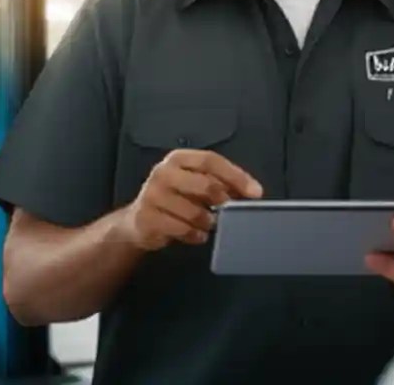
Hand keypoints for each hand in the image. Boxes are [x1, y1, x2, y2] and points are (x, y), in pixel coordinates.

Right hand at [120, 149, 262, 250]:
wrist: (138, 221)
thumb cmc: (173, 199)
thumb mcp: (193, 184)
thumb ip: (218, 183)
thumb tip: (251, 191)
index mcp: (178, 159)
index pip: (211, 160)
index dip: (235, 175)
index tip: (255, 192)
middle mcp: (163, 173)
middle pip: (205, 184)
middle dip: (223, 200)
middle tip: (229, 210)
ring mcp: (153, 196)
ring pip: (195, 212)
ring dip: (208, 222)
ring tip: (209, 224)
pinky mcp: (148, 218)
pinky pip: (183, 229)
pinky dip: (195, 235)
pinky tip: (196, 234)